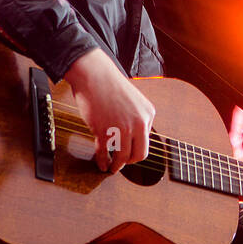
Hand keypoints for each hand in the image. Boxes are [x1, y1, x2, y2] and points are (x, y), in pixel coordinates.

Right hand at [64, 48, 155, 173]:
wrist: (94, 75)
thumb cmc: (110, 86)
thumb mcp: (133, 100)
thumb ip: (136, 117)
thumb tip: (132, 139)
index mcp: (148, 114)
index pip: (146, 139)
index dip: (135, 147)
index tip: (128, 151)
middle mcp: (139, 123)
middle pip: (139, 154)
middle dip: (130, 162)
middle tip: (122, 164)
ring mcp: (122, 128)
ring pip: (123, 157)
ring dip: (116, 166)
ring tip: (111, 168)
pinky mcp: (104, 131)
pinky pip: (104, 153)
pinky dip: (102, 162)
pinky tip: (101, 164)